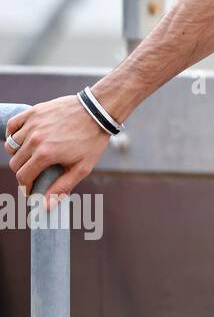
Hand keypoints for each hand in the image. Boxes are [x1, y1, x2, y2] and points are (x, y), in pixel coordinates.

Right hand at [5, 95, 112, 209]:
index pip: (23, 177)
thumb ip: (63, 186)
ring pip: (11, 146)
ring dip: (18, 154)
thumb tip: (46, 206)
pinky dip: (13, 134)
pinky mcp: (33, 112)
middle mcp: (35, 139)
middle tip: (34, 172)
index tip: (31, 189)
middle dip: (23, 171)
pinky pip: (12, 126)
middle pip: (15, 163)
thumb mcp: (83, 167)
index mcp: (45, 154)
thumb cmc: (93, 139)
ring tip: (31, 156)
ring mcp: (33, 124)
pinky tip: (23, 139)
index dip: (26, 186)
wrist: (98, 110)